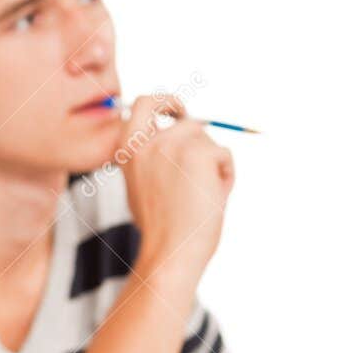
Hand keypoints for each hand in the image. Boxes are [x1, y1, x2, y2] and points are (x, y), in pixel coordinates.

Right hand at [118, 93, 234, 284]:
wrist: (171, 250)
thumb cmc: (160, 228)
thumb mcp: (144, 187)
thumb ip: (153, 159)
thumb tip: (179, 137)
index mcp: (128, 151)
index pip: (140, 106)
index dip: (159, 102)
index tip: (173, 110)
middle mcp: (146, 142)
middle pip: (169, 104)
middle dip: (180, 106)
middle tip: (193, 118)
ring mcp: (172, 144)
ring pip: (204, 138)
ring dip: (210, 161)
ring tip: (203, 193)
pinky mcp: (199, 152)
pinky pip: (223, 155)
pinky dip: (225, 175)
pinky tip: (213, 197)